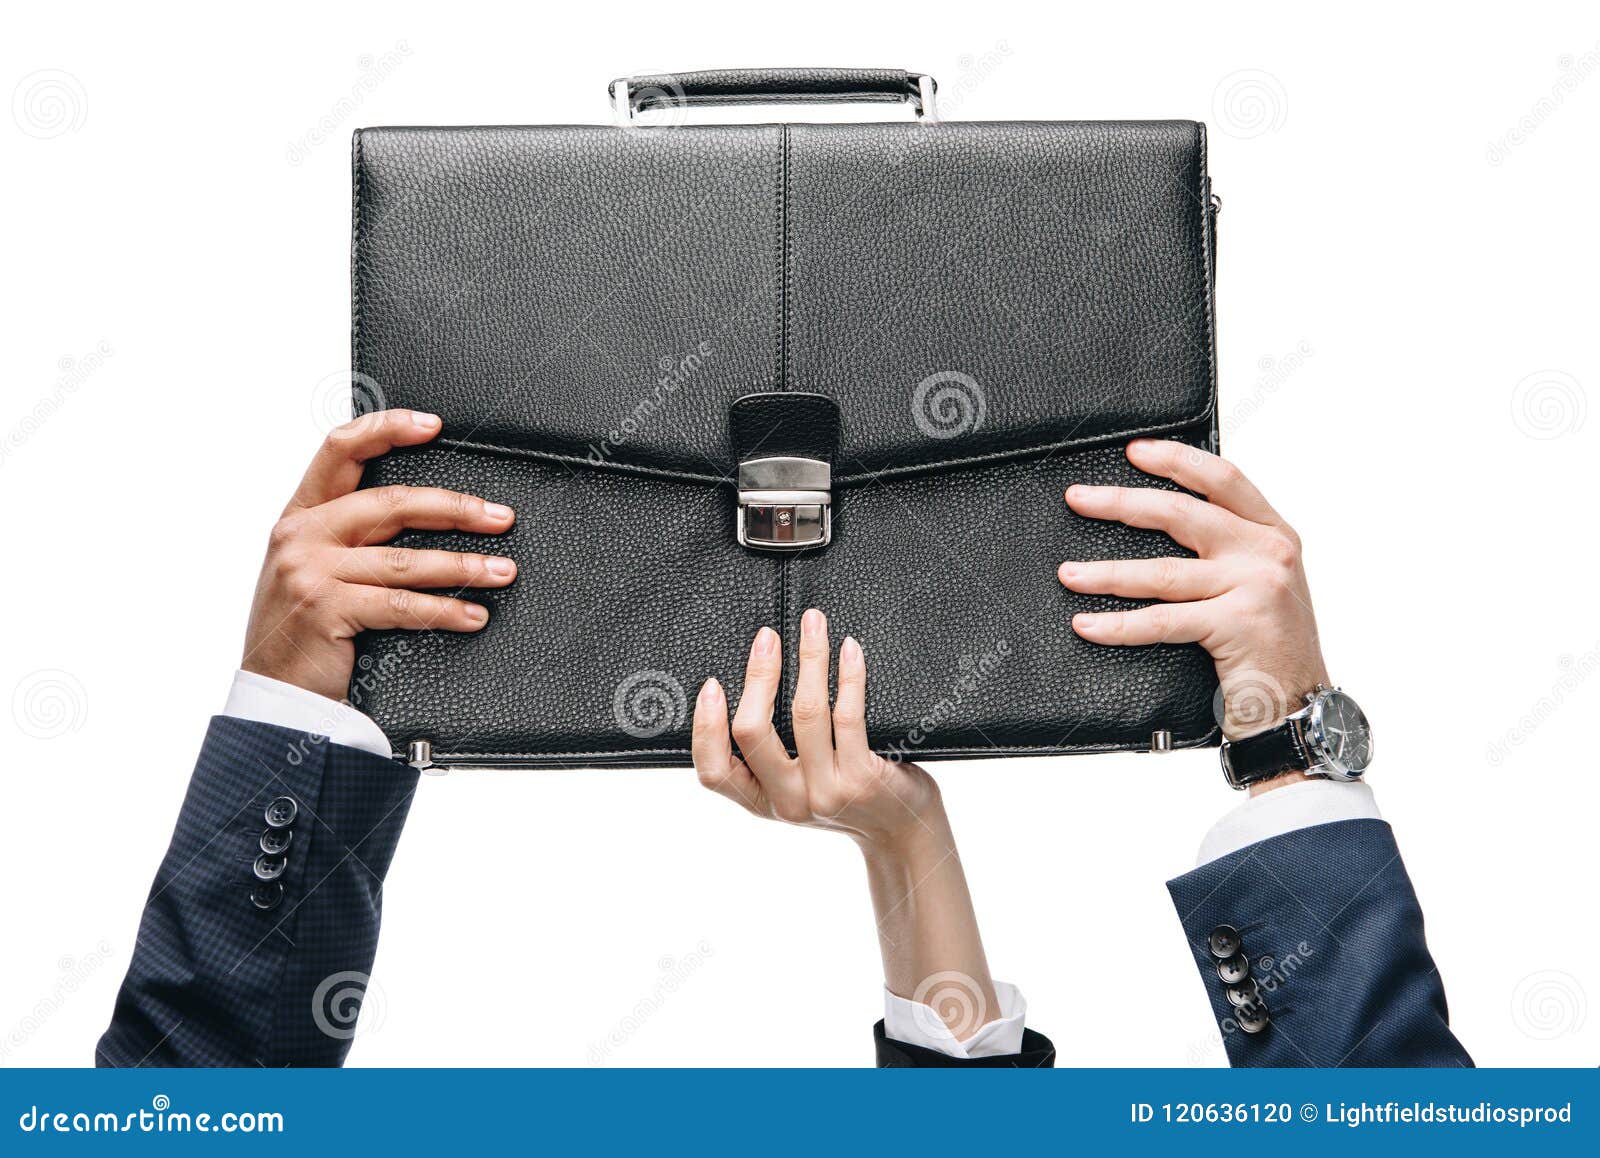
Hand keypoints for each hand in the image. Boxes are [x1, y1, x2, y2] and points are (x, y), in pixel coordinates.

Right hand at [241, 410, 516, 700]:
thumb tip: (428, 512)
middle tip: (499, 516)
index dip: (387, 429)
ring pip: (406, 559)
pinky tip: (473, 614)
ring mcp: (310, 571)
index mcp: (299, 516)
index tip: (433, 426)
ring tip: (502, 571)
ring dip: (464, 566)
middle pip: (392, 503)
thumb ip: (350, 538)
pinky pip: (402, 604)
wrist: (273, 695)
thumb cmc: (304, 632)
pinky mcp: (325, 609)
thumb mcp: (314, 570)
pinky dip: (445, 610)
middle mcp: (300, 535)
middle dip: (455, 508)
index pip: (340, 449)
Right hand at [693, 610, 1000, 1037]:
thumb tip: (750, 686)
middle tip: (767, 637)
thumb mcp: (797, 791)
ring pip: (805, 714)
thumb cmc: (848, 798)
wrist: (903, 832)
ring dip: (808, 659)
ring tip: (813, 624)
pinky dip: (848, 675)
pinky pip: (849, 716)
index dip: (706, 726)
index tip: (711, 685)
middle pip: (753, 733)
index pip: (714, 772)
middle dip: (758, 676)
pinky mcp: (864, 777)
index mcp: (763, 803)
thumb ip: (770, 759)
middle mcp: (790, 801)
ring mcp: (827, 791)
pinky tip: (849, 649)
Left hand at [1058, 440, 1328, 790]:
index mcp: (1274, 533)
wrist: (1298, 708)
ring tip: (1068, 572)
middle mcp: (1268, 552)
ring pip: (1162, 572)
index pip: (1223, 479)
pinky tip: (1087, 623)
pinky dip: (1118, 624)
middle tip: (1078, 499)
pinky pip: (1161, 620)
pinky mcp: (1237, 624)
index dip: (1177, 460)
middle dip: (1122, 503)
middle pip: (1182, 513)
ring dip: (1106, 573)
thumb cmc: (1269, 649)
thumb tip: (1161, 517)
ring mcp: (1255, 586)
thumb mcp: (1259, 586)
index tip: (1134, 450)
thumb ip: (1227, 550)